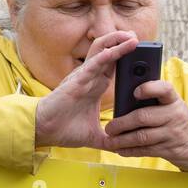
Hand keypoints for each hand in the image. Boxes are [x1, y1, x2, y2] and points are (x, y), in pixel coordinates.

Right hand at [35, 31, 137, 149]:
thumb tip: (121, 149)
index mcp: (95, 87)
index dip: (126, 57)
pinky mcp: (78, 80)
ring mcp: (84, 76)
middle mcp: (90, 78)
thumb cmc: (64, 129)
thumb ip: (108, 140)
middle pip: (108, 51)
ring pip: (102, 50)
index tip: (142, 55)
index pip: (113, 66)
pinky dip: (107, 55)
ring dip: (117, 42)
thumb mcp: (93, 136)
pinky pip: (94, 63)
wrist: (45, 131)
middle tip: (139, 38)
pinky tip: (119, 49)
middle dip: (123, 42)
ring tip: (133, 38)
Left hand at [101, 81, 187, 174]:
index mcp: (174, 100)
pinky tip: (120, 150)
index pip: (164, 89)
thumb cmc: (178, 120)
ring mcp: (171, 134)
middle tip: (110, 127)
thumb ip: (155, 101)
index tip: (136, 91)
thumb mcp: (173, 106)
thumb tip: (126, 100)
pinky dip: (130, 151)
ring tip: (110, 140)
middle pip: (144, 117)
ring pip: (142, 137)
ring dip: (122, 140)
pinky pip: (145, 150)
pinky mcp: (168, 150)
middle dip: (123, 123)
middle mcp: (174, 115)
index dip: (150, 89)